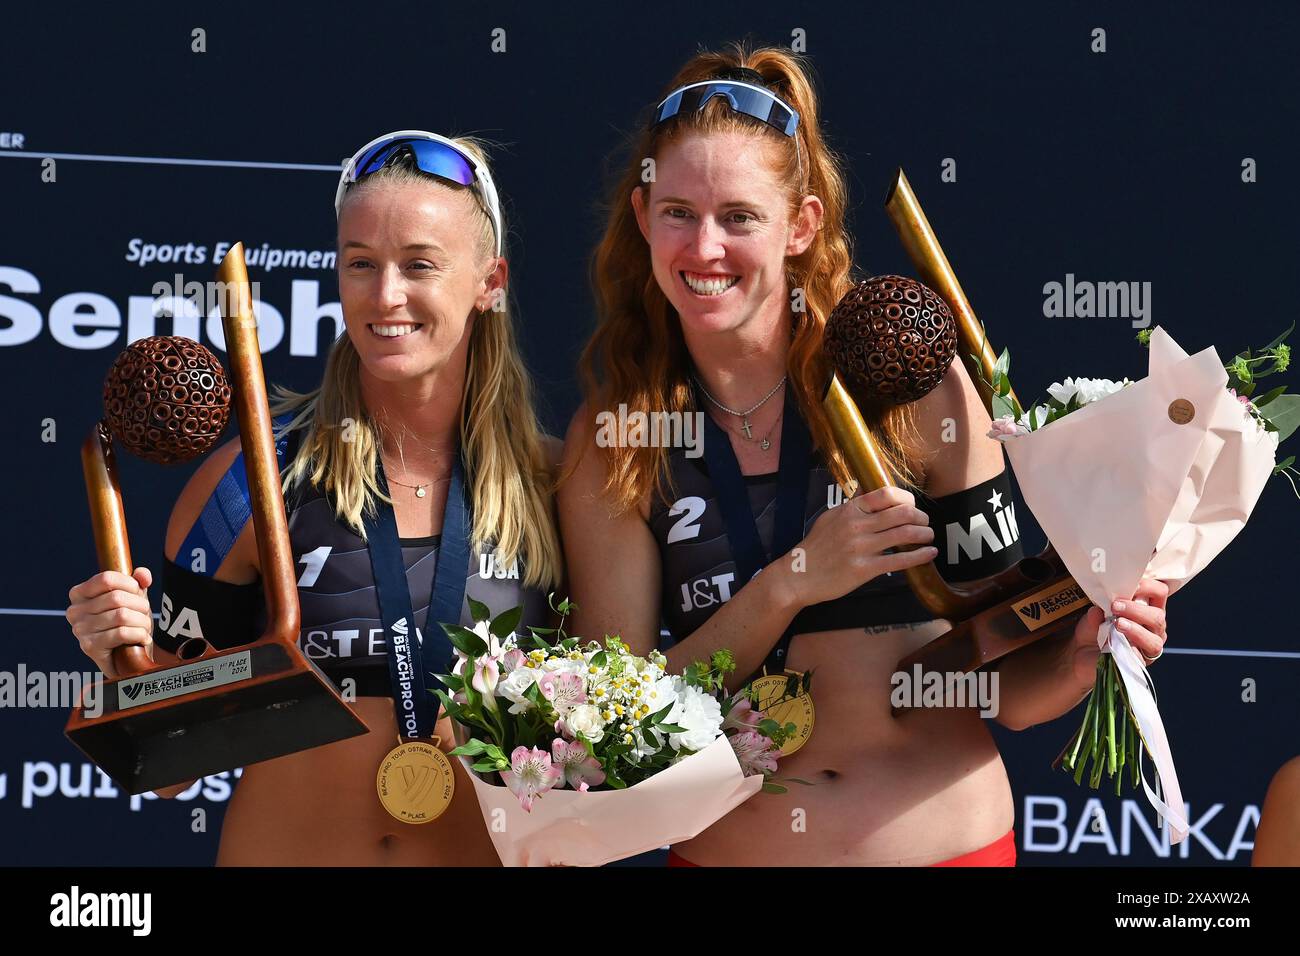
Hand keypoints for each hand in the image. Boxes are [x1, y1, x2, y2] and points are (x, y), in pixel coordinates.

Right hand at [66, 568, 154, 677]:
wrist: (123, 658)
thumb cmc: (126, 623)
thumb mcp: (132, 599)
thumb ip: (137, 582)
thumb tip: (143, 575)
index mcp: (79, 594)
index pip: (106, 578)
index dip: (129, 584)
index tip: (138, 593)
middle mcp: (74, 610)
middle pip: (116, 598)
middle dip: (140, 605)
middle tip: (145, 615)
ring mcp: (79, 629)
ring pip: (122, 615)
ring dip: (142, 622)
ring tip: (144, 627)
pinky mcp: (89, 646)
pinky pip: (122, 633)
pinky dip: (139, 635)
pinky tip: (143, 638)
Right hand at [781, 486, 937, 608]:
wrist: (799, 575)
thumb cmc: (816, 547)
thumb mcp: (830, 518)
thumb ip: (853, 505)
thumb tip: (870, 490)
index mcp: (849, 510)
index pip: (886, 494)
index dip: (907, 499)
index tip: (912, 506)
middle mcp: (856, 525)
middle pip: (902, 513)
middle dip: (921, 517)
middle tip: (925, 523)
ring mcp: (861, 548)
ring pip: (905, 534)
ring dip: (925, 534)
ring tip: (929, 537)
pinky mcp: (864, 570)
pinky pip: (900, 560)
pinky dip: (921, 556)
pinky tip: (930, 554)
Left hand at [1068, 576, 1170, 683]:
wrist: (1082, 651)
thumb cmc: (1095, 627)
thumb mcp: (1095, 612)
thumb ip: (1100, 607)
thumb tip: (1100, 607)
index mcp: (1148, 608)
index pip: (1159, 592)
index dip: (1148, 586)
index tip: (1130, 586)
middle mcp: (1154, 627)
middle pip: (1158, 616)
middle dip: (1136, 609)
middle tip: (1115, 606)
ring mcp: (1149, 646)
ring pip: (1154, 639)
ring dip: (1135, 629)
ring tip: (1118, 624)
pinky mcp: (1140, 662)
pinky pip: (1142, 657)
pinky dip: (1130, 648)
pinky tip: (1117, 642)